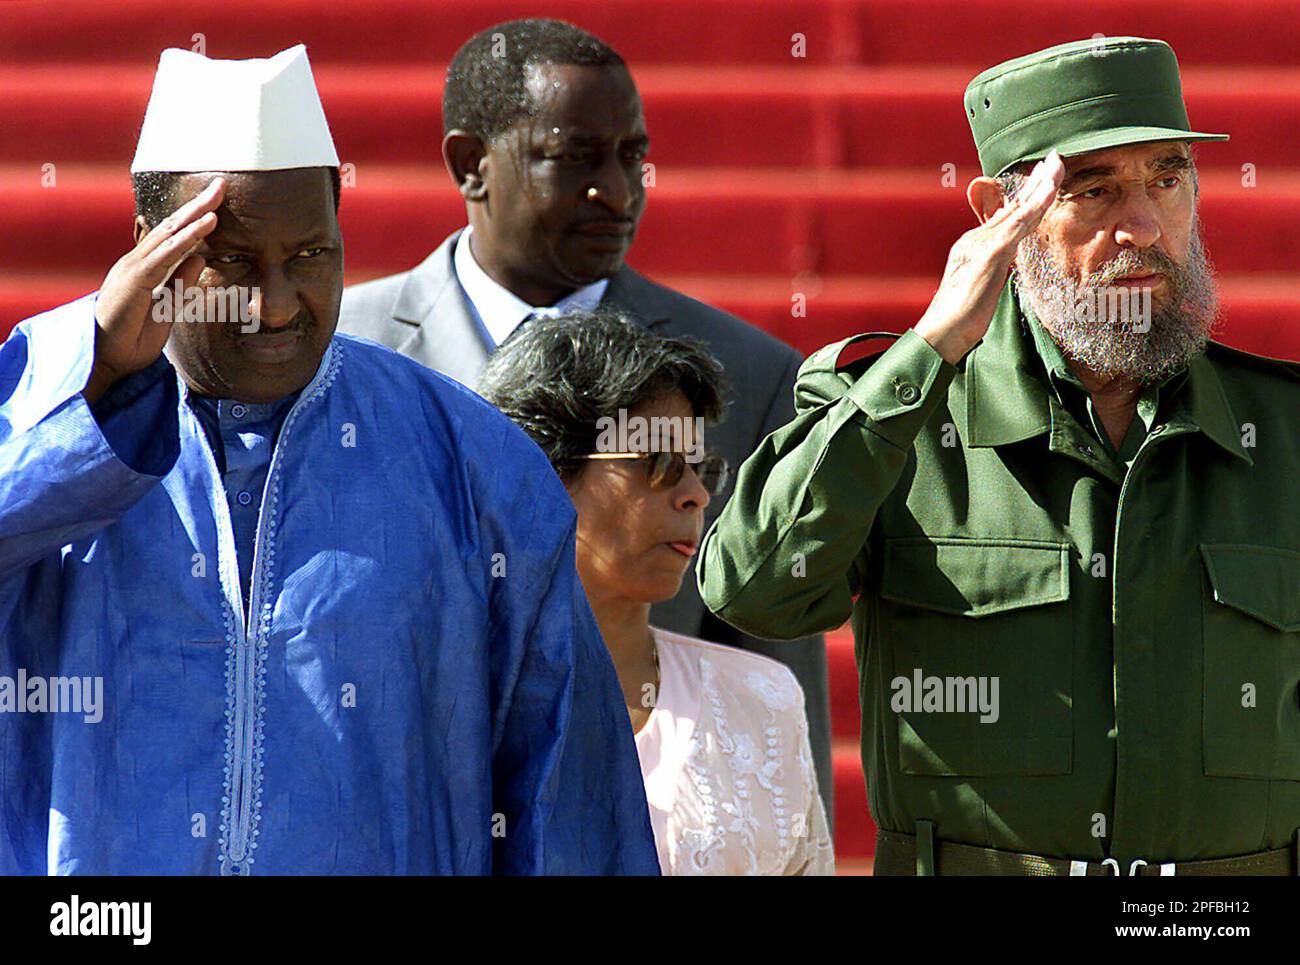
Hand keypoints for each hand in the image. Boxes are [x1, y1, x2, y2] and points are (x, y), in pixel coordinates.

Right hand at [84, 177, 224, 403]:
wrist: (104, 363)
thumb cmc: (131, 341)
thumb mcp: (166, 310)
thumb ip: (181, 284)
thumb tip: (202, 258)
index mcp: (145, 269)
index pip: (173, 237)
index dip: (195, 219)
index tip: (217, 203)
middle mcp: (137, 263)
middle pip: (171, 227)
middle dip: (197, 206)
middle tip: (221, 184)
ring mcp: (133, 269)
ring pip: (169, 235)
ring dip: (195, 214)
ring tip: (217, 195)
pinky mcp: (134, 281)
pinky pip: (165, 255)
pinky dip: (187, 238)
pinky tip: (206, 225)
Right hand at [914, 151, 1063, 364]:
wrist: (940, 332)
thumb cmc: (958, 320)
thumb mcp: (979, 288)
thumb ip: (992, 270)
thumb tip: (1004, 263)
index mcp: (973, 246)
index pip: (1004, 217)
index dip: (1026, 197)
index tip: (1043, 180)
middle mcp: (975, 239)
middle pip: (1012, 206)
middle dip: (1035, 182)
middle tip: (1054, 159)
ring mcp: (982, 244)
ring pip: (1018, 209)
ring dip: (1040, 185)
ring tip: (1057, 164)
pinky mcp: (991, 253)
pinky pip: (1018, 223)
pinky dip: (1035, 204)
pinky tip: (1049, 189)